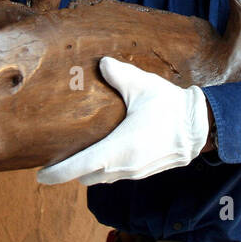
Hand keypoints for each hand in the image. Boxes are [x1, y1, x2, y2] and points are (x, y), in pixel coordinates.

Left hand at [36, 56, 209, 185]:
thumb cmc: (170, 106)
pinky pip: (115, 176)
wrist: (199, 126)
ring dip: (89, 171)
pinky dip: (104, 169)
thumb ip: (118, 74)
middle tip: (57, 157)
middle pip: (85, 176)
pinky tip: (104, 152)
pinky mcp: (143, 173)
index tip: (40, 174)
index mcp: (118, 149)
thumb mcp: (142, 86)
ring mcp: (134, 173)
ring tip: (79, 155)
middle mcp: (123, 167)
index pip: (77, 168)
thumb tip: (101, 63)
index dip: (56, 173)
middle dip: (70, 170)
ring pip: (100, 179)